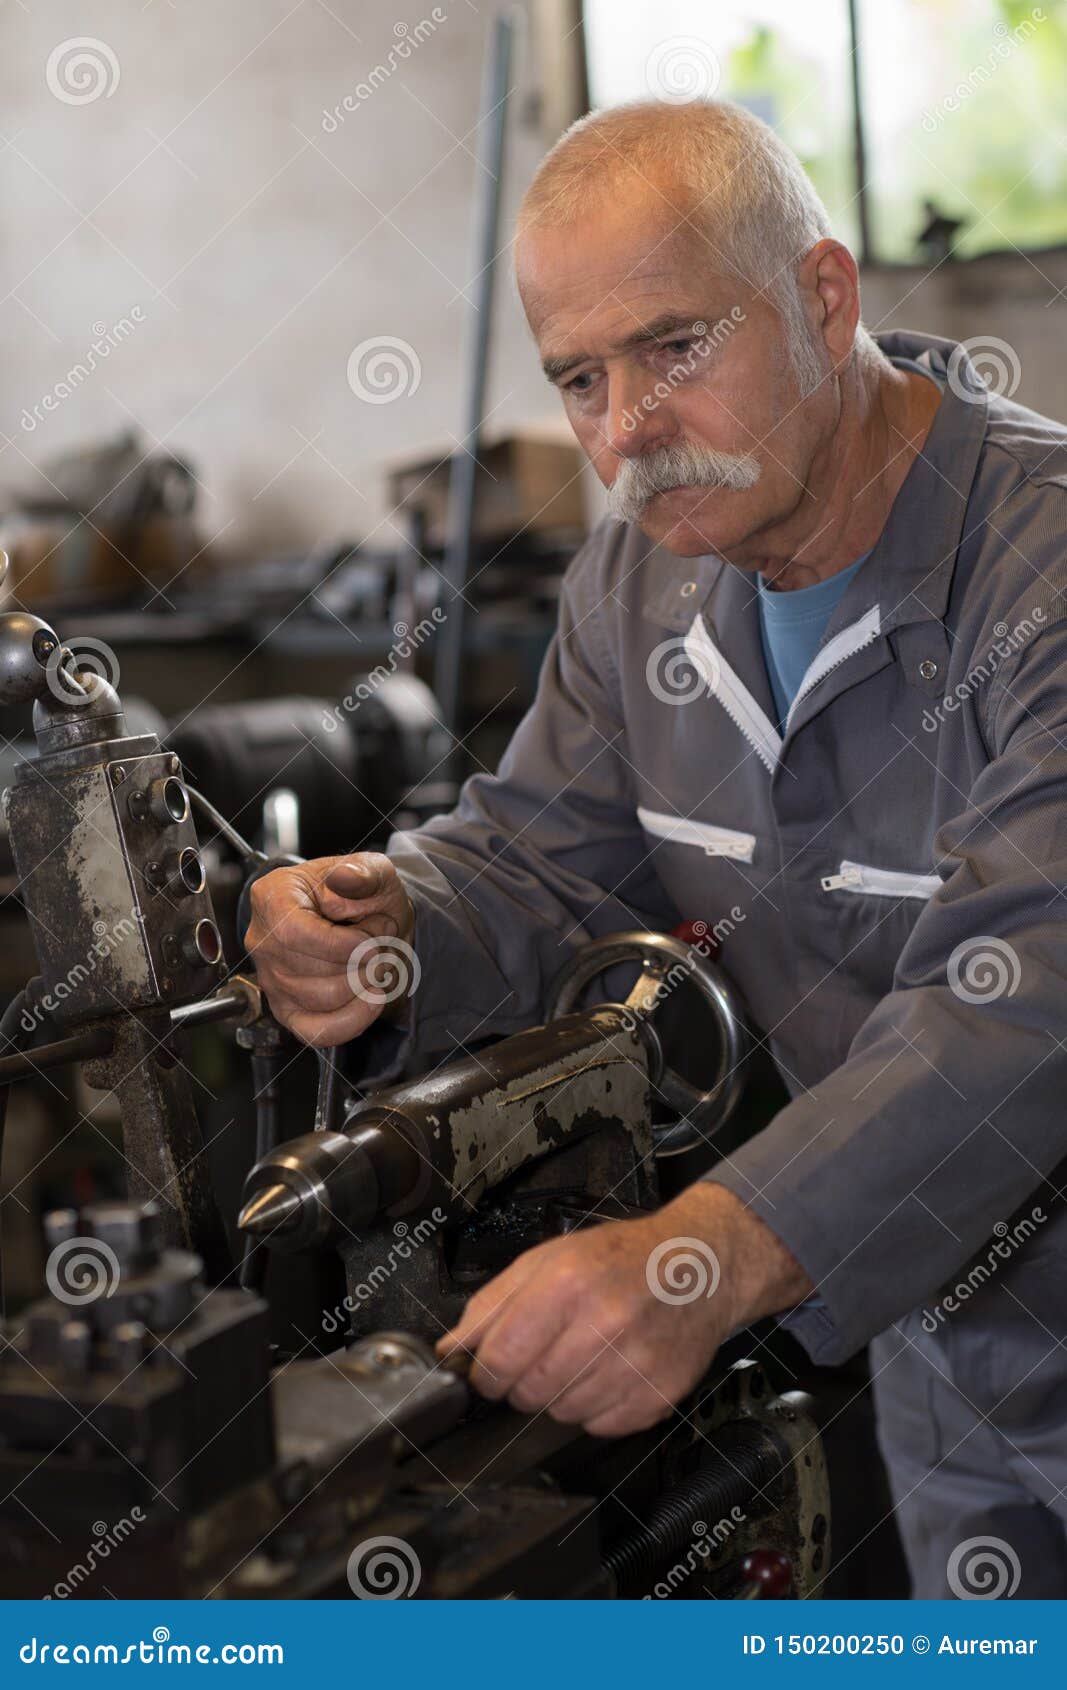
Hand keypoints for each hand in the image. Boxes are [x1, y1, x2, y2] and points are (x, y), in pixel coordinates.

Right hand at [243, 853, 415, 1046]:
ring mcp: (272, 979)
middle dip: (362, 960)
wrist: (372, 922)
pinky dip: (354, 1020)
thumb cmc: (363, 895)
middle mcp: (263, 940)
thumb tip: (345, 878)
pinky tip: (373, 999)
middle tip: (384, 940)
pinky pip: (318, 1031)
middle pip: (309, 970)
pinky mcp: (289, 1011)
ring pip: (320, 999)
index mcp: (273, 896)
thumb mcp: (373, 871)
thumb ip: (363, 873)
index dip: (340, 945)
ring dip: (365, 984)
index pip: (293, 933)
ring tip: (380, 959)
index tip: (372, 941)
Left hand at [436, 1184, 811, 1437]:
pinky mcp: (660, 1393)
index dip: (485, 1372)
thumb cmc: (620, 1259)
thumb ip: (492, 1304)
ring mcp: (637, 1361)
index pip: (500, 1357)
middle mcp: (604, 1322)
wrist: (698, 1268)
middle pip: (530, 1391)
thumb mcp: (547, 1259)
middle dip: (521, 1384)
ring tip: (579, 1360)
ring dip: (559, 1397)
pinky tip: (607, 1374)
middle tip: (538, 1359)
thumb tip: (452, 1352)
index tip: (489, 1370)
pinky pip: (602, 1427)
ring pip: (564, 1414)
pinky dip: (595, 1409)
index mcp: (567, 1283)